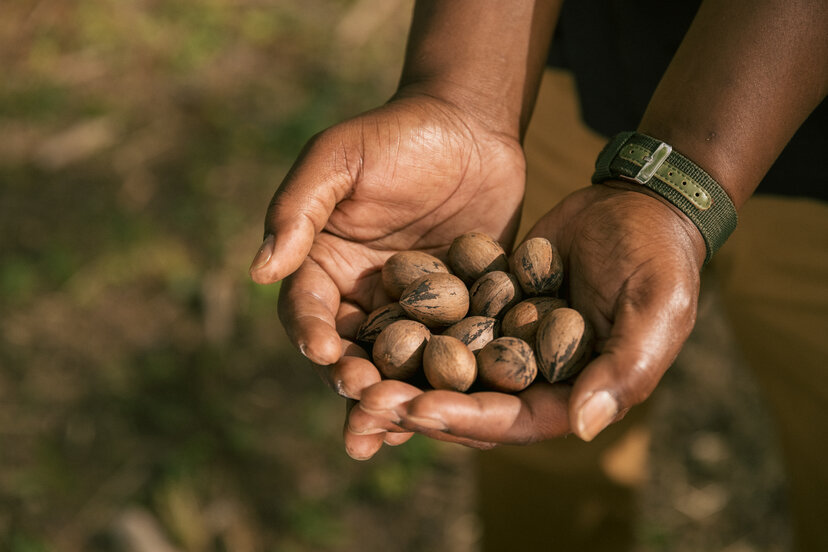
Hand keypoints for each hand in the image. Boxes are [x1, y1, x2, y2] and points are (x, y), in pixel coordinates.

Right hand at [249, 93, 525, 457]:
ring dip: (398, 398)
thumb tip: (259, 272)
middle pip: (352, 351)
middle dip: (355, 381)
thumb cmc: (398, 133)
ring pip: (399, 365)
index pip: (309, 309)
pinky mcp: (462, 313)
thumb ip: (299, 210)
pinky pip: (453, 352)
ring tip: (398, 432)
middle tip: (367, 404)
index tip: (323, 352)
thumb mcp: (338, 157)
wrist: (471, 126)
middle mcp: (364, 297)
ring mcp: (414, 310)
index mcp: (326, 266)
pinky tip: (457, 409)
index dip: (312, 333)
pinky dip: (452, 382)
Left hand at [350, 182, 705, 451]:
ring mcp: (507, 338)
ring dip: (404, 369)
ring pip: (447, 364)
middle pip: (467, 402)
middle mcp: (533, 375)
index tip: (418, 409)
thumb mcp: (655, 311)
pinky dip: (412, 321)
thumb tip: (583, 427)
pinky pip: (445, 318)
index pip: (512, 420)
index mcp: (572, 392)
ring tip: (355, 366)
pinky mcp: (489, 302)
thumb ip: (624, 369)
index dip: (465, 419)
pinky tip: (372, 315)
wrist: (639, 201)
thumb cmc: (661, 259)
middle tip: (367, 397)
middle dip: (418, 403)